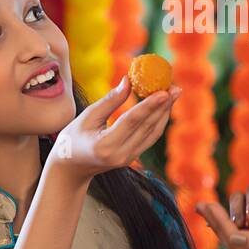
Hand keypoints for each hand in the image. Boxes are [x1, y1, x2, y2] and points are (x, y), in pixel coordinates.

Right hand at [49, 76, 179, 181]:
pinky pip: (150, 137)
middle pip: (147, 127)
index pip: (131, 122)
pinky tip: (165, 106)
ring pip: (153, 133)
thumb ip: (110, 101)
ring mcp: (129, 159)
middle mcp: (120, 155)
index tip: (164, 91)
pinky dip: (159, 120)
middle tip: (175, 87)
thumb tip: (128, 80)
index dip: (149, 105)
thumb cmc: (74, 138)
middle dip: (163, 106)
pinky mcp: (133, 157)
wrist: (72, 167)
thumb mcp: (87, 117)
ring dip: (165, 112)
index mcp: (105, 145)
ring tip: (175, 93)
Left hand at [195, 199, 248, 248]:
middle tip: (201, 204)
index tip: (206, 205)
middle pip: (235, 242)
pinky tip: (232, 218)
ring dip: (229, 223)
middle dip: (218, 221)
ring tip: (214, 210)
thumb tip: (235, 237)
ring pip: (242, 240)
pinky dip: (241, 226)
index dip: (220, 223)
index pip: (237, 244)